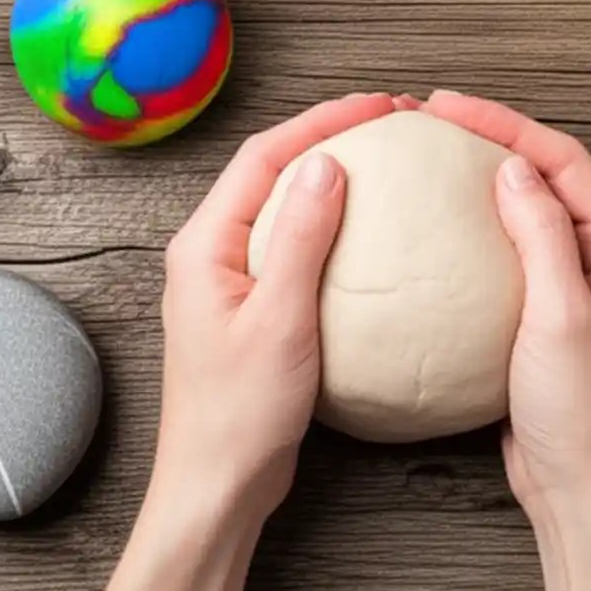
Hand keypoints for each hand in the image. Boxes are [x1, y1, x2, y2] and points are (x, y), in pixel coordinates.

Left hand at [96, 93, 404, 590]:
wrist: (218, 484)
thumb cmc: (240, 413)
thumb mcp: (280, 320)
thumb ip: (303, 239)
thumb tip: (326, 164)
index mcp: (204, 246)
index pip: (264, 157)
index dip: (321, 121)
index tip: (377, 106)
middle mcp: (210, 254)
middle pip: (270, 172)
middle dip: (326, 138)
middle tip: (385, 123)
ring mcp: (230, 283)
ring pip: (282, 209)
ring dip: (328, 180)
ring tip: (382, 163)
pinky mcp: (252, 311)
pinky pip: (293, 250)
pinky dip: (330, 229)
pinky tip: (368, 236)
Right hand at [422, 91, 590, 590]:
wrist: (579, 487)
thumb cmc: (583, 413)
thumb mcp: (561, 316)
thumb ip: (542, 235)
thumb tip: (513, 166)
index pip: (564, 161)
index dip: (506, 124)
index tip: (448, 107)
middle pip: (546, 173)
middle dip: (493, 137)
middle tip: (433, 119)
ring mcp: (571, 284)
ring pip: (526, 207)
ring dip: (482, 177)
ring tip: (433, 156)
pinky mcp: (541, 312)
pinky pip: (508, 250)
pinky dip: (474, 226)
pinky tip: (437, 227)